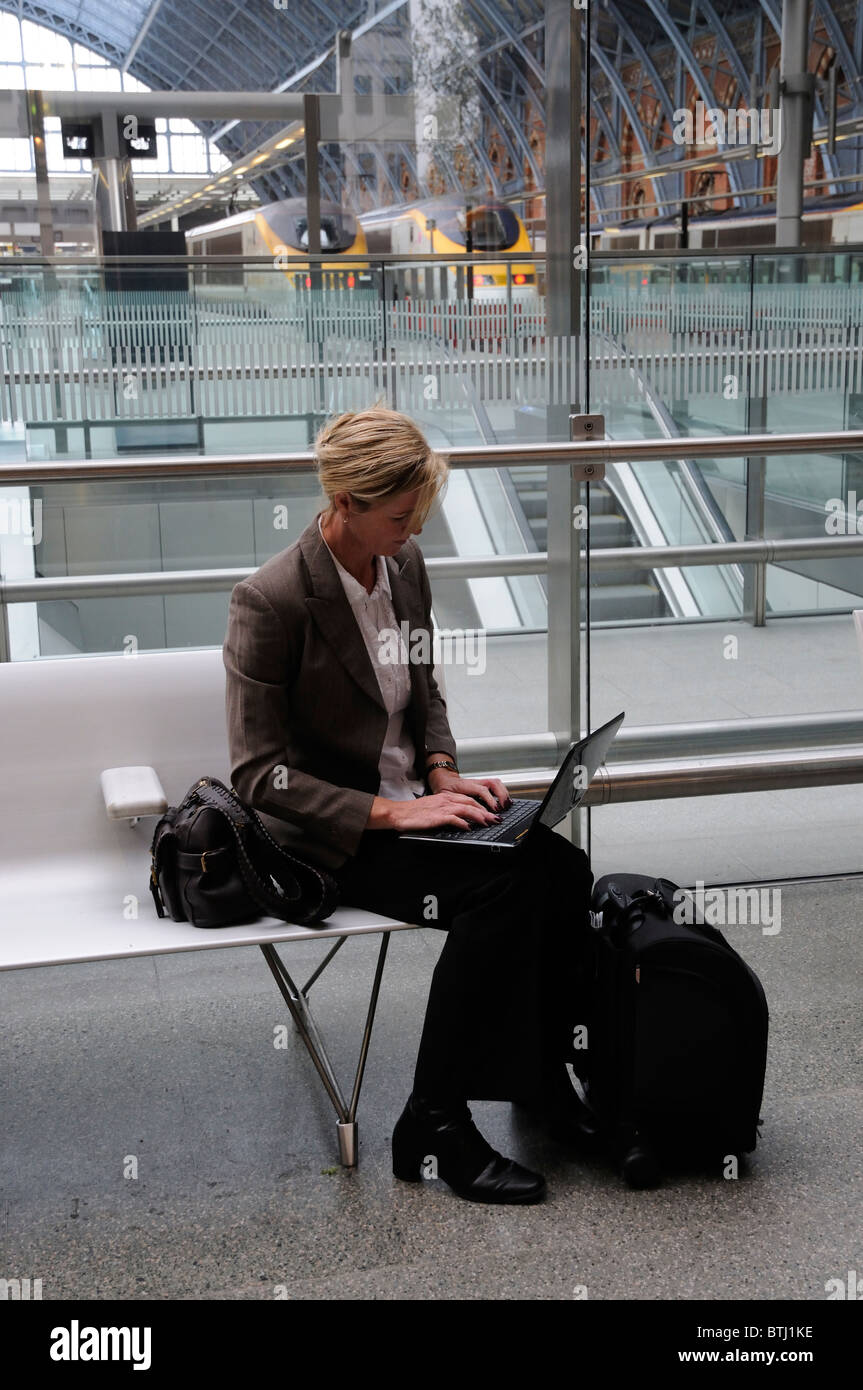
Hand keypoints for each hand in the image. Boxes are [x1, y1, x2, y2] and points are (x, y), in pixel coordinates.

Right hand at [368, 787, 506, 832]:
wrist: (398, 813)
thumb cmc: (413, 813)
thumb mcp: (433, 808)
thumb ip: (446, 811)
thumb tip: (460, 820)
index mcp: (445, 797)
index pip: (468, 798)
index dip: (481, 805)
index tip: (490, 812)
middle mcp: (445, 800)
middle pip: (471, 802)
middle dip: (486, 811)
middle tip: (496, 818)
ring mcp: (441, 807)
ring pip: (466, 808)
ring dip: (479, 816)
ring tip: (488, 822)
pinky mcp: (437, 816)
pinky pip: (454, 818)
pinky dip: (463, 822)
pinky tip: (469, 827)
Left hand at [425, 768, 511, 812]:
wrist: (444, 780)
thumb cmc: (444, 791)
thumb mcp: (445, 798)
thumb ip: (454, 806)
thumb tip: (462, 820)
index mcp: (464, 785)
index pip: (481, 790)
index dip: (490, 800)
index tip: (495, 810)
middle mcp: (474, 782)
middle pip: (492, 783)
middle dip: (501, 795)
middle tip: (504, 808)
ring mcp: (479, 782)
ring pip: (496, 782)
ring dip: (504, 793)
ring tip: (507, 805)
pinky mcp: (483, 784)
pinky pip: (496, 785)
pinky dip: (502, 793)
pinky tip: (504, 801)